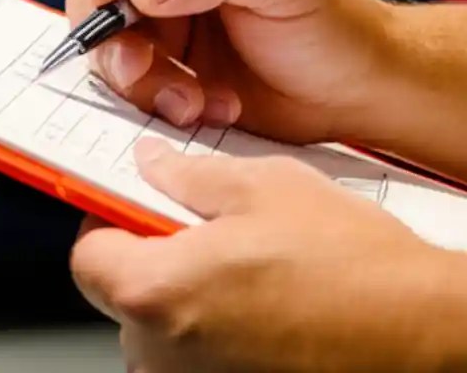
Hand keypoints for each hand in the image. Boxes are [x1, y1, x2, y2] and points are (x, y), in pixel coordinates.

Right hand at [66, 0, 395, 142]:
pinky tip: (196, 103)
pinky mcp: (148, 46)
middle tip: (138, 60)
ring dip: (132, 68)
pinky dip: (146, 93)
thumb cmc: (335, 24)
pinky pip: (113, 66)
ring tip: (188, 96)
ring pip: (95, 20)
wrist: (346, 96)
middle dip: (110, 17)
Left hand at [71, 138, 466, 372]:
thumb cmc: (358, 273)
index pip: (87, 256)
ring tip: (249, 276)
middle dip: (154, 263)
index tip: (135, 208)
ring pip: (162, 333)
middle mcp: (162, 353)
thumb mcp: (265, 188)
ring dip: (188, 303)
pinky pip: (199, 360)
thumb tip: (152, 164)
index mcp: (155, 292)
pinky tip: (267, 310)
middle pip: (123, 296)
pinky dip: (219, 337)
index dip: (109, 224)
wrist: (430, 335)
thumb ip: (189, 176)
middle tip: (204, 238)